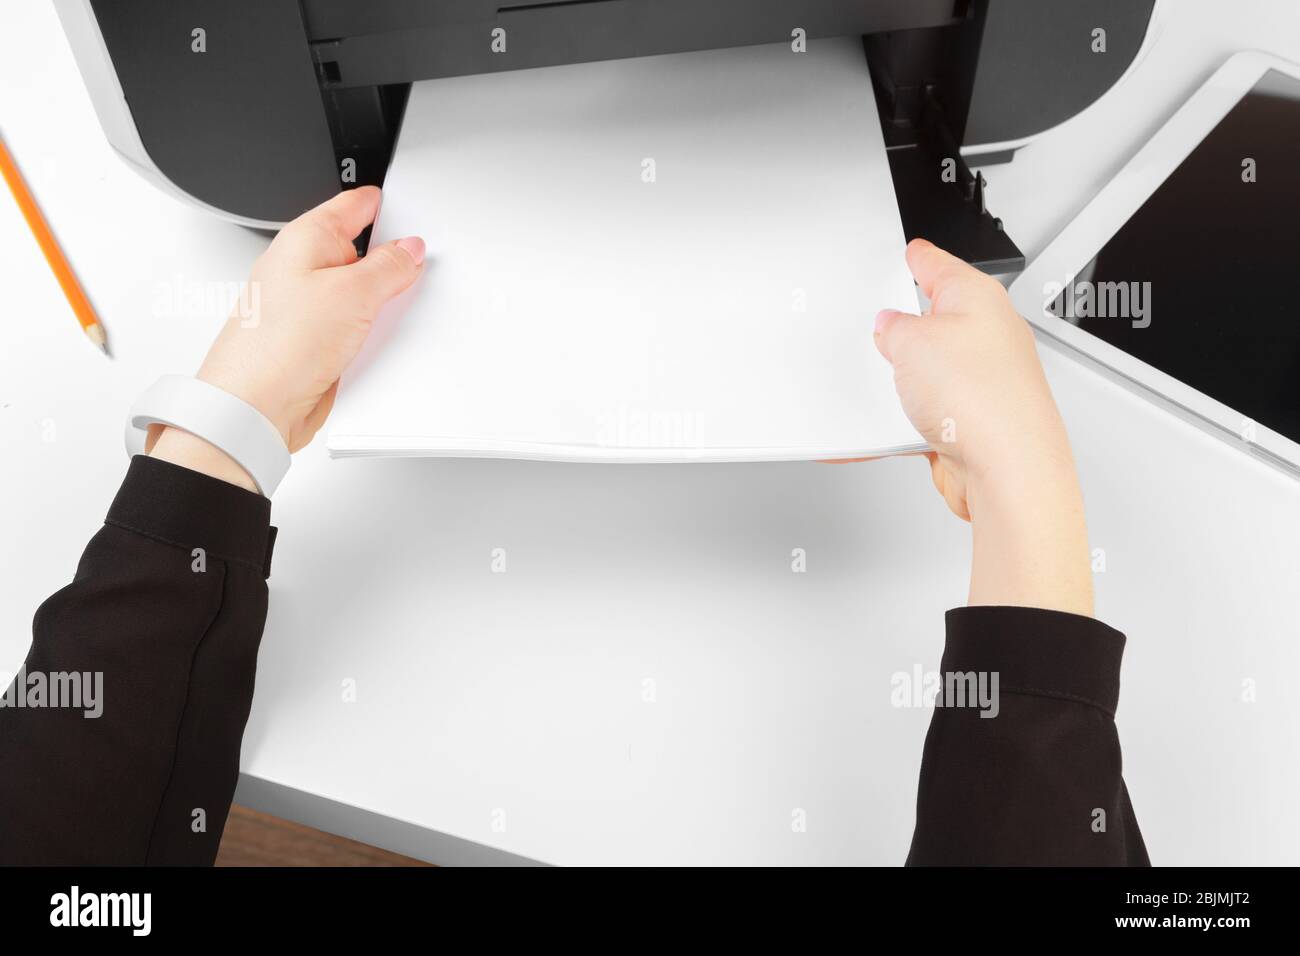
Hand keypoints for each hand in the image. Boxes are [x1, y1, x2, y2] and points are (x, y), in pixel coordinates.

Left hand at [150, 187, 423, 490]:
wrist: (255, 408)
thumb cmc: (277, 345)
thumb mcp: (353, 293)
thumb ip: (388, 266)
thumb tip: (408, 249)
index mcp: (306, 239)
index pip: (354, 205)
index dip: (388, 205)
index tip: (416, 213)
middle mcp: (302, 269)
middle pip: (361, 252)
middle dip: (390, 263)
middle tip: (411, 271)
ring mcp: (309, 307)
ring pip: (361, 294)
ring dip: (380, 305)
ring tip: (386, 316)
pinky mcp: (316, 342)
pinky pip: (355, 328)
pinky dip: (369, 334)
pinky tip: (375, 343)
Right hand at [873, 239, 1092, 615]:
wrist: (1008, 471)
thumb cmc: (984, 401)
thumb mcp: (913, 343)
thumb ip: (894, 328)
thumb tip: (891, 328)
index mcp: (979, 301)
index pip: (941, 267)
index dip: (919, 257)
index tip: (911, 251)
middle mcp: (988, 337)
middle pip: (937, 322)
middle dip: (905, 328)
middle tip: (880, 328)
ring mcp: (984, 380)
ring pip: (932, 371)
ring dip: (906, 380)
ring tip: (889, 388)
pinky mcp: (973, 420)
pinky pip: (928, 412)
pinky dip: (906, 419)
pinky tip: (889, 429)